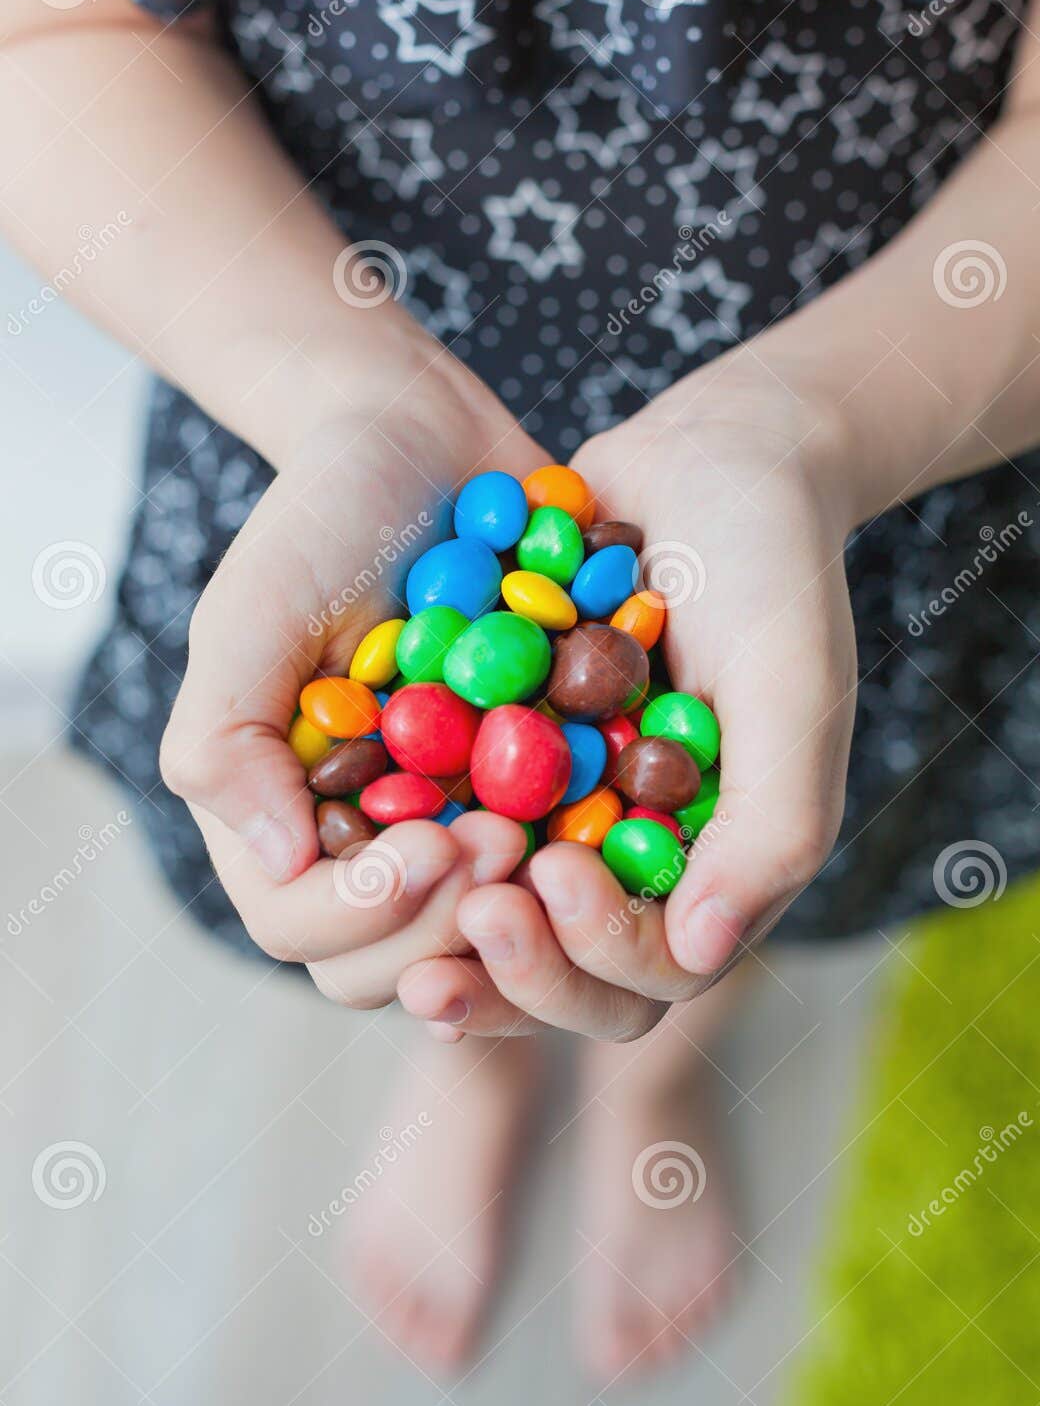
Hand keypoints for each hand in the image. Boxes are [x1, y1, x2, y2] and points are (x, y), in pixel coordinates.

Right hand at [161, 348, 545, 1006]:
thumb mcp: (251, 613)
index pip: (306, 928)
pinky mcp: (536, 798)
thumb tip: (277, 861)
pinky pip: (567, 872)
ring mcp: (455, 826)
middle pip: (398, 960)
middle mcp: (370, 842)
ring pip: (489, 941)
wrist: (430, 444)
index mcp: (286, 819)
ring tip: (556, 840)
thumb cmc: (324, 518)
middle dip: (451, 920)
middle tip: (506, 840)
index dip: (367, 908)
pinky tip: (618, 831)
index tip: (433, 839)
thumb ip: (227, 740)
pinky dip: (591, 869)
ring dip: (525, 916)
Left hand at [398, 361, 857, 1038]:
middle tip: (472, 906)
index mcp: (713, 869)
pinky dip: (407, 846)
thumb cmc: (769, 571)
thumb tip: (701, 955)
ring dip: (445, 925)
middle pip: (566, 979)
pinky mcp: (503, 769)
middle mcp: (634, 863)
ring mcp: (567, 821)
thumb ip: (769, 827)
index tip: (551, 875)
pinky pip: (447, 836)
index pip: (654, 974)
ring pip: (495, 927)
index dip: (596, 952)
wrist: (707, 461)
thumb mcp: (791, 689)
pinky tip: (355, 835)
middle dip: (514, 965)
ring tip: (403, 881)